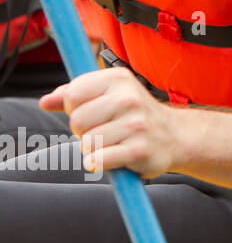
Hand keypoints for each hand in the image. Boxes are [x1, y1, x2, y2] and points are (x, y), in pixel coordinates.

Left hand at [40, 68, 184, 176]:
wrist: (175, 136)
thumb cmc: (134, 116)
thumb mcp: (108, 95)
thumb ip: (74, 95)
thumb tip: (46, 101)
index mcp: (119, 78)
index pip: (73, 94)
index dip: (75, 108)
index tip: (93, 112)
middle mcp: (130, 98)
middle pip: (77, 120)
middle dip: (84, 131)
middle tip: (105, 131)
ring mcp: (137, 124)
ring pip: (88, 142)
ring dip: (94, 149)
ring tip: (114, 143)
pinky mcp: (139, 150)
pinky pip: (99, 159)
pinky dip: (99, 163)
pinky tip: (114, 157)